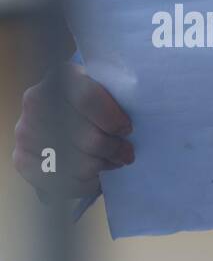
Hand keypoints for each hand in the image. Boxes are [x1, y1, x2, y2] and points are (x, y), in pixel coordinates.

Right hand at [12, 63, 133, 198]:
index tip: (127, 129)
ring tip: (111, 162)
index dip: (112, 119)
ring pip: (78, 163)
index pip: (87, 98)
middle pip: (88, 138)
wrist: (61, 117)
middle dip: (114, 149)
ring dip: (102, 167)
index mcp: (63, 77)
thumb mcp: (108, 92)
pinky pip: (62, 182)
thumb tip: (140, 118)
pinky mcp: (22, 159)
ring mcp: (26, 131)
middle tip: (126, 153)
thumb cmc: (98, 106)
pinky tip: (93, 175)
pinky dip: (85, 183)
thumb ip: (119, 99)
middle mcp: (37, 102)